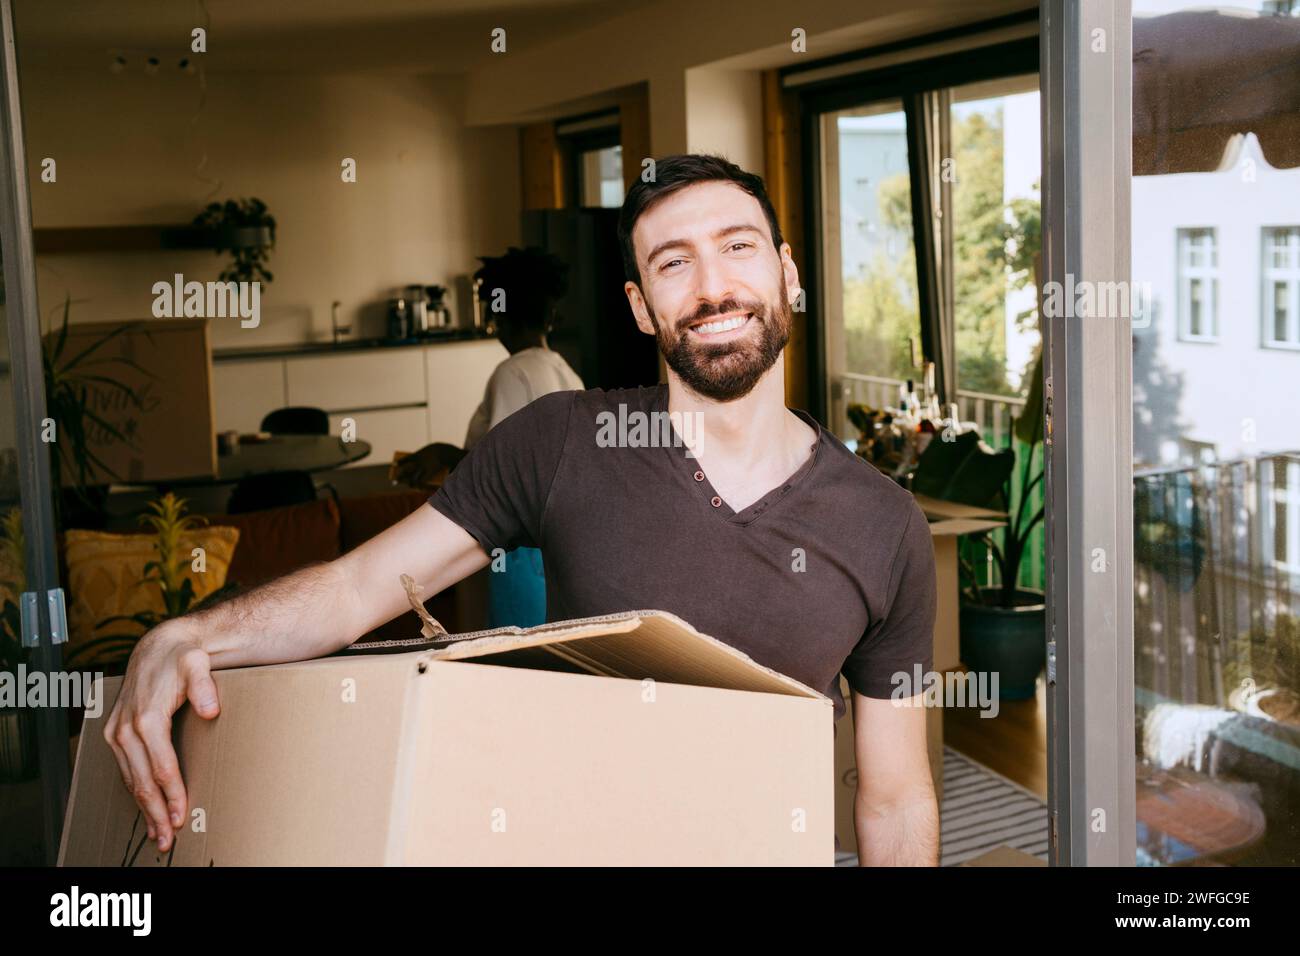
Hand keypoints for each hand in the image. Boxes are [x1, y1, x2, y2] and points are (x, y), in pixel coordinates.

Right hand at [102, 621, 219, 851]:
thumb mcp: (197, 663)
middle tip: (167, 839)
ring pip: (130, 779)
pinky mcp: (115, 734)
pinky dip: (136, 791)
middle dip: (155, 811)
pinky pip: (126, 770)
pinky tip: (147, 806)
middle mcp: (126, 729)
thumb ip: (204, 686)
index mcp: (146, 718)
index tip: (182, 815)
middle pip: (141, 780)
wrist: (158, 646)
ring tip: (158, 833)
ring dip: (143, 808)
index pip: (161, 766)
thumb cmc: (181, 656)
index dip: (172, 793)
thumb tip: (212, 709)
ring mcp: (117, 733)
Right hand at [392, 442, 465, 488]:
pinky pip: (407, 459)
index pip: (420, 484)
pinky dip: (400, 462)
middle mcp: (422, 468)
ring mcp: (419, 461)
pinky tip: (394, 465)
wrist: (442, 451)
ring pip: (407, 470)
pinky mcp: (417, 455)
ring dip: (400, 477)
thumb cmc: (442, 465)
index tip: (417, 489)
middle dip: (406, 484)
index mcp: (429, 474)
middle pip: (412, 479)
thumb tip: (431, 488)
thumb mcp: (440, 474)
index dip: (418, 487)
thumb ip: (438, 482)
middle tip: (401, 487)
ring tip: (394, 482)